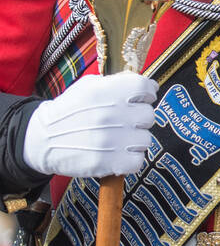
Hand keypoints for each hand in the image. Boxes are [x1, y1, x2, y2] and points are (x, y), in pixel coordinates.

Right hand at [23, 72, 157, 178]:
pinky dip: (130, 160)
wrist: (43, 139)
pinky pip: (138, 161)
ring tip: (119, 140)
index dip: (147, 94)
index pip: (144, 87)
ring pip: (145, 140)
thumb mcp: (88, 87)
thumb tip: (149, 85)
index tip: (141, 99)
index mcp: (107, 92)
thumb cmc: (69, 112)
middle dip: (139, 119)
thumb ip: (117, 83)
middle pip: (148, 116)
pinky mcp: (110, 162)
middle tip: (125, 123)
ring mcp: (112, 140)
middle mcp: (112, 114)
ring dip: (135, 141)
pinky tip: (118, 154)